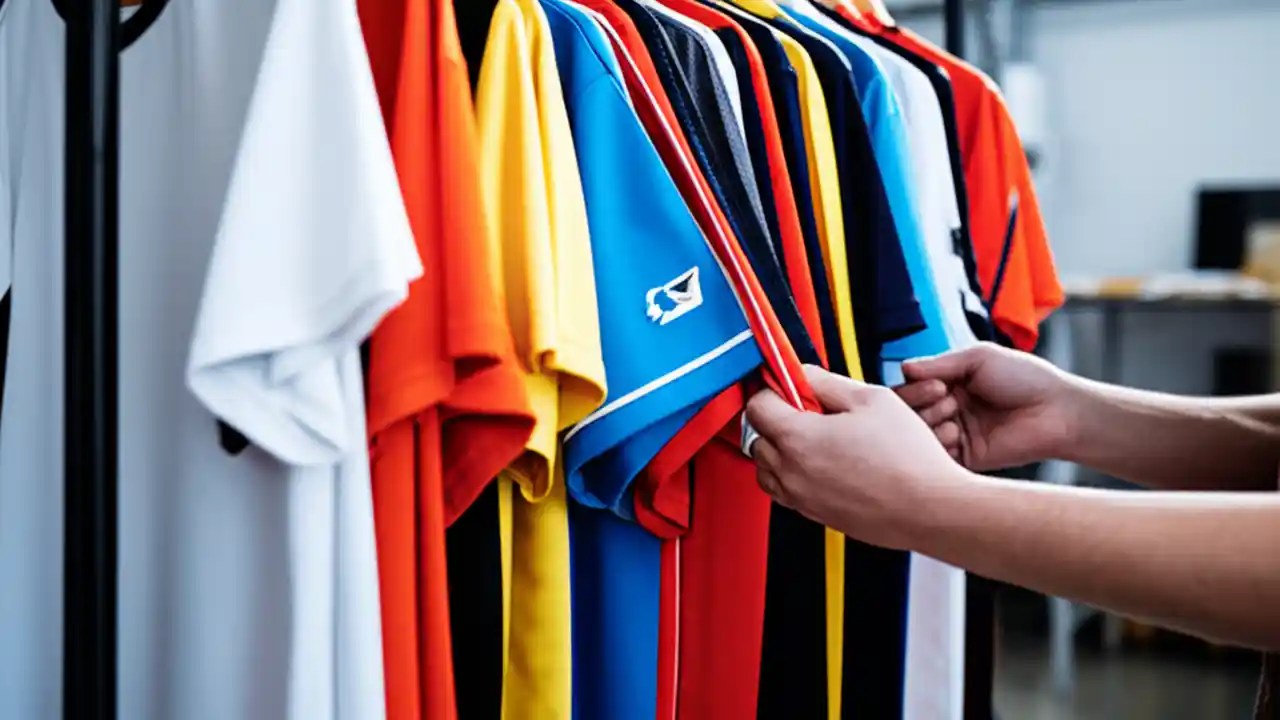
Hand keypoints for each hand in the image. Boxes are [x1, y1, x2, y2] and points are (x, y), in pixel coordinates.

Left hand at [745, 365, 970, 549]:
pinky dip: (791, 474)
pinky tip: (824, 462)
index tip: (788, 385)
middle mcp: (791, 472)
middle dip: (774, 418)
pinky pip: (785, 491)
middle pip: (756, 437)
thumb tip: (804, 375)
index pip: (757, 406)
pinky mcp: (815, 515)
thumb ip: (827, 382)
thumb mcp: (870, 399)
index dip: (772, 389)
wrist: (929, 508)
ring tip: (814, 438)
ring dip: (778, 449)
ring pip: (766, 469)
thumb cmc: (907, 459)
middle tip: (805, 409)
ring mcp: (801, 498)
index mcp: (798, 439)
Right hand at [895, 343, 1077, 471]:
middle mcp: (950, 408)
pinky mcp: (964, 458)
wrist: (1057, 411)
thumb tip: (904, 367)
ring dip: (929, 421)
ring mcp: (956, 433)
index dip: (915, 387)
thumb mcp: (979, 357)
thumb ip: (940, 363)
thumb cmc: (1026, 379)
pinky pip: (936, 455)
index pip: (913, 386)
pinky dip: (938, 444)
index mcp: (952, 383)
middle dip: (920, 403)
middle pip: (910, 411)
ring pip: (918, 433)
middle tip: (944, 397)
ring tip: (953, 415)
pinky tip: (954, 434)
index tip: (936, 384)